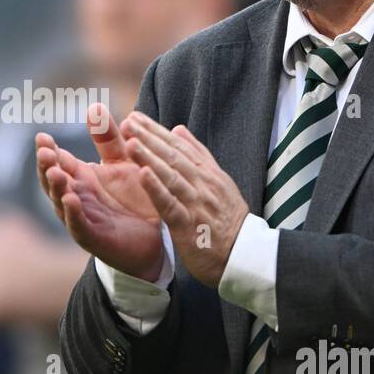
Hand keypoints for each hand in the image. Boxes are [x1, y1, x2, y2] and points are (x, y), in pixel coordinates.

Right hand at [35, 103, 163, 280]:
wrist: (158, 238)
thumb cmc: (136, 199)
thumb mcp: (124, 162)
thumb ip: (109, 138)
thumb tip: (94, 105)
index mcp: (81, 178)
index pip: (58, 161)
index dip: (48, 150)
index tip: (41, 136)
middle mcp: (76, 197)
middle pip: (53, 181)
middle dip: (46, 167)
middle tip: (44, 151)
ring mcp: (82, 218)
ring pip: (61, 203)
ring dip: (56, 188)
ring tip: (54, 172)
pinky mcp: (94, 238)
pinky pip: (78, 226)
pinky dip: (72, 214)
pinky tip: (71, 199)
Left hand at [119, 111, 247, 287]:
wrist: (245, 256)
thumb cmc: (228, 221)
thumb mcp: (219, 183)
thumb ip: (198, 155)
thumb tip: (179, 129)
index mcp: (207, 173)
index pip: (178, 146)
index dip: (156, 130)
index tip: (136, 116)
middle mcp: (202, 184)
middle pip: (173, 156)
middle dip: (149, 137)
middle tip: (128, 121)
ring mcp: (196, 203)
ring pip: (171, 176)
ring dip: (149, 157)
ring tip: (130, 142)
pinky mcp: (189, 225)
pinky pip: (171, 204)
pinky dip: (156, 188)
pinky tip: (142, 174)